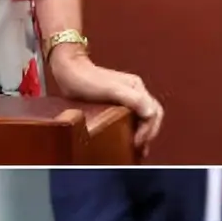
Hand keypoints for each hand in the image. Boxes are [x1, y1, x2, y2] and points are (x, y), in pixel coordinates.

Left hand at [47, 45, 163, 157]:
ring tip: (138, 148)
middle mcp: (135, 91)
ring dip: (143, 132)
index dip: (148, 130)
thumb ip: (132, 99)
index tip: (137, 143)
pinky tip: (127, 138)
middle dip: (149, 133)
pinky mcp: (116, 101)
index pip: (153, 112)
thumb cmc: (85, 79)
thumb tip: (150, 113)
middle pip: (152, 115)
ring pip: (143, 116)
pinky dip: (133, 129)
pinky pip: (131, 116)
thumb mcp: (110, 89)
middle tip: (141, 149)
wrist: (68, 70)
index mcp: (137, 88)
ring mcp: (126, 96)